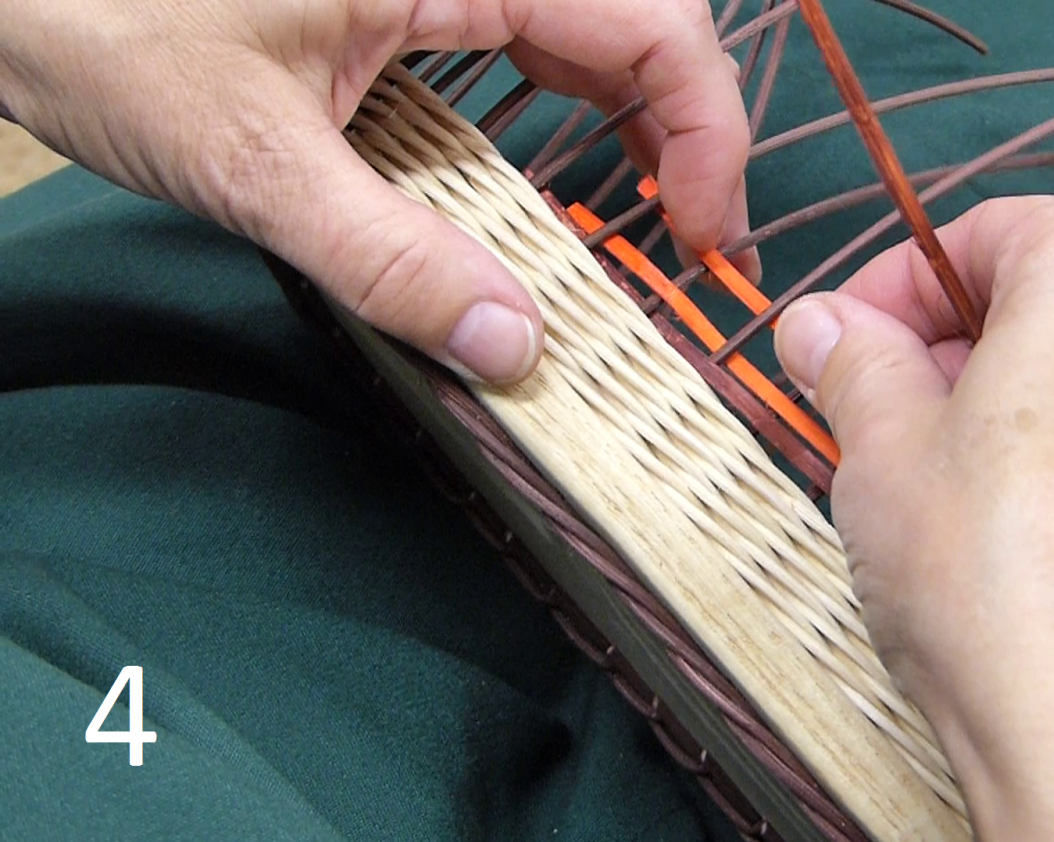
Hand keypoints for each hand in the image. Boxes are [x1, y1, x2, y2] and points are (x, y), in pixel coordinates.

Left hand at [0, 0, 751, 383]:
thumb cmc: (95, 16)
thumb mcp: (253, 162)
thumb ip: (388, 260)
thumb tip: (510, 346)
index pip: (651, 22)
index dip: (707, 131)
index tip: (704, 235)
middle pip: (635, 26)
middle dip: (687, 136)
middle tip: (694, 245)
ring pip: (584, 34)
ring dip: (634, 126)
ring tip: (653, 218)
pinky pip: (519, 45)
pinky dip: (559, 117)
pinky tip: (554, 179)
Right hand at [775, 197, 1053, 841]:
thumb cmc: (997, 593)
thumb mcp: (882, 456)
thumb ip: (853, 363)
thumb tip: (824, 323)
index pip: (990, 230)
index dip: (899, 280)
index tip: (847, 341)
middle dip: (960, 345)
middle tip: (886, 415)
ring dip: (1028, 407)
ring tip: (958, 489)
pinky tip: (1044, 550)